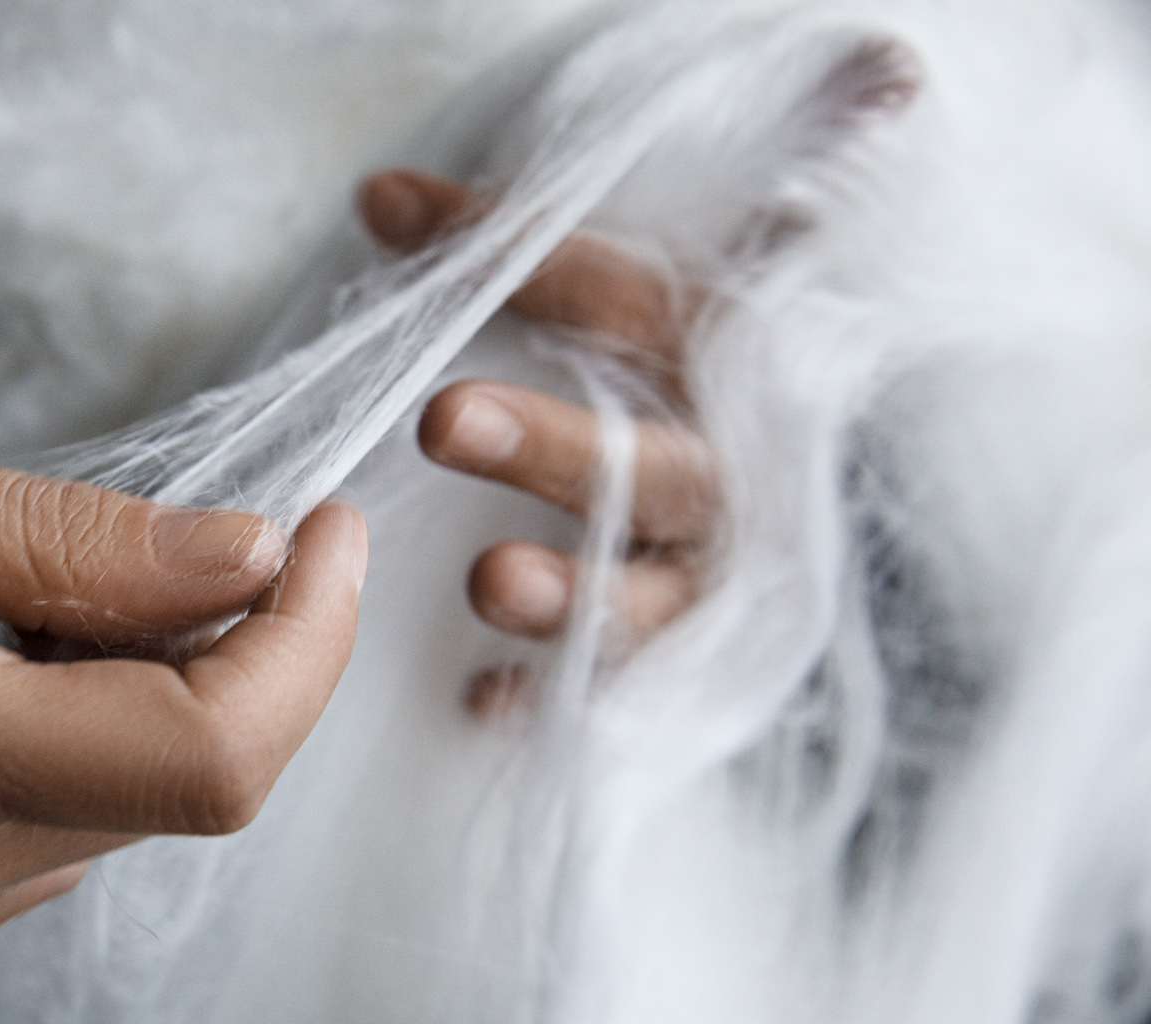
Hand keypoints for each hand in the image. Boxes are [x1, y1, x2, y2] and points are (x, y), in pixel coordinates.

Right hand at [0, 419, 365, 980]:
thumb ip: (59, 541)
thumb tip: (244, 558)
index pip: (200, 755)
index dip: (306, 648)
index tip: (326, 534)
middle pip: (178, 792)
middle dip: (241, 659)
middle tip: (206, 537)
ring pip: (119, 825)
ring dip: (152, 706)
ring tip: (56, 600)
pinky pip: (41, 852)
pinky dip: (75, 755)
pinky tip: (6, 674)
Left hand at [357, 170, 717, 710]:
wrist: (772, 513)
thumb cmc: (660, 393)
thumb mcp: (609, 310)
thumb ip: (501, 256)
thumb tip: (378, 196)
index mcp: (711, 362)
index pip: (625, 300)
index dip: (526, 262)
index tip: (394, 217)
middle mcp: (720, 471)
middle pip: (649, 462)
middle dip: (552, 446)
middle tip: (442, 420)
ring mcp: (706, 578)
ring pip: (650, 595)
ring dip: (569, 593)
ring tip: (488, 582)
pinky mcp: (683, 663)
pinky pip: (622, 695)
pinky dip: (551, 698)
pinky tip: (482, 700)